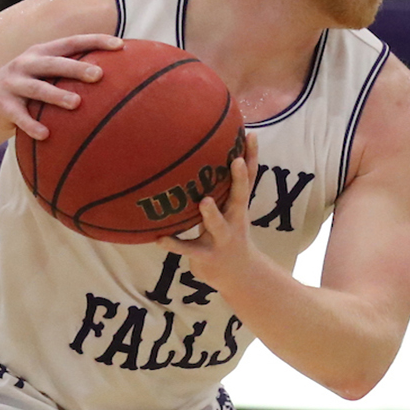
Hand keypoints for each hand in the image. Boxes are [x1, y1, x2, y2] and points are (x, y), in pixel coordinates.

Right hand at [0, 33, 119, 142]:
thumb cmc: (26, 93)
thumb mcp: (44, 78)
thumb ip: (69, 75)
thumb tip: (117, 83)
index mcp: (41, 53)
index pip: (72, 42)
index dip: (96, 41)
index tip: (121, 45)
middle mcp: (26, 63)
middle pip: (54, 63)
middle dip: (77, 67)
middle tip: (99, 75)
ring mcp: (12, 83)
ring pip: (37, 88)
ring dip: (57, 95)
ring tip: (76, 104)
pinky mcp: (1, 105)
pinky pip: (19, 117)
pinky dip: (31, 126)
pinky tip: (46, 135)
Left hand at [157, 133, 265, 294]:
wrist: (238, 276)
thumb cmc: (228, 234)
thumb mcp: (230, 211)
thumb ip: (221, 190)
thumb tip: (205, 154)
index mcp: (238, 206)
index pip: (249, 179)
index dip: (251, 157)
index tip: (250, 134)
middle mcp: (233, 220)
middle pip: (239, 197)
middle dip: (239, 179)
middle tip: (236, 160)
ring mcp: (221, 239)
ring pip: (217, 226)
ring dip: (212, 214)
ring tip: (205, 202)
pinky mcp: (206, 256)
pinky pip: (188, 249)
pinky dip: (174, 244)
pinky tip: (159, 239)